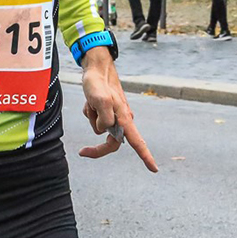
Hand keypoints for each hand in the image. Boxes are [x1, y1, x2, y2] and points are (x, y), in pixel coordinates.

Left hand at [77, 48, 157, 171]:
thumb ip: (104, 117)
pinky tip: (89, 102)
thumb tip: (105, 129)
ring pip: (100, 129)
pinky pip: (96, 120)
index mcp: (124, 118)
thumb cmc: (98, 82)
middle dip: (97, 147)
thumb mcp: (99, 99)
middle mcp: (122, 119)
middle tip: (82, 152)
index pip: (136, 141)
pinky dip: (90, 113)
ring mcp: (114, 116)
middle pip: (112, 142)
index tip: (154, 169)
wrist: (96, 68)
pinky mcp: (107, 112)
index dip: (145, 156)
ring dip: (91, 118)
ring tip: (90, 103)